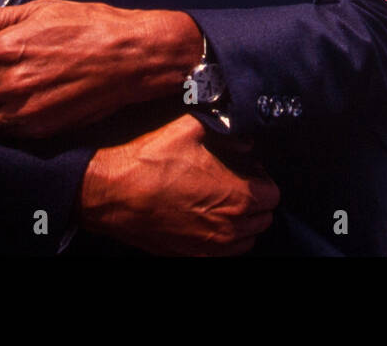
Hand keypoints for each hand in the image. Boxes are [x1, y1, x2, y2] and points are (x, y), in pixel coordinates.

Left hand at [0, 0, 201, 139]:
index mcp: (4, 49)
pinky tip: (19, 104)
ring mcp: (25, 111)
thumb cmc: (87, 26)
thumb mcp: (39, 10)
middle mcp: (9, 84)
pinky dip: (3, 121)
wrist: (129, 58)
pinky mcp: (41, 130)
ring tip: (1, 91)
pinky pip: (4, 132)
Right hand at [79, 115, 278, 255]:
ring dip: (241, 221)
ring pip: (247, 238)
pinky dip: (223, 238)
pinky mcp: (193, 257)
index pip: (273, 194)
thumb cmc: (150, 162)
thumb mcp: (190, 129)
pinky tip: (204, 218)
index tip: (245, 168)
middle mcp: (231, 227)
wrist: (113, 195)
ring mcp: (212, 247)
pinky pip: (225, 253)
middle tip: (232, 182)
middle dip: (254, 199)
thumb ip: (227, 130)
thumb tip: (245, 140)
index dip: (261, 177)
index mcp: (238, 196)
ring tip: (219, 201)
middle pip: (263, 218)